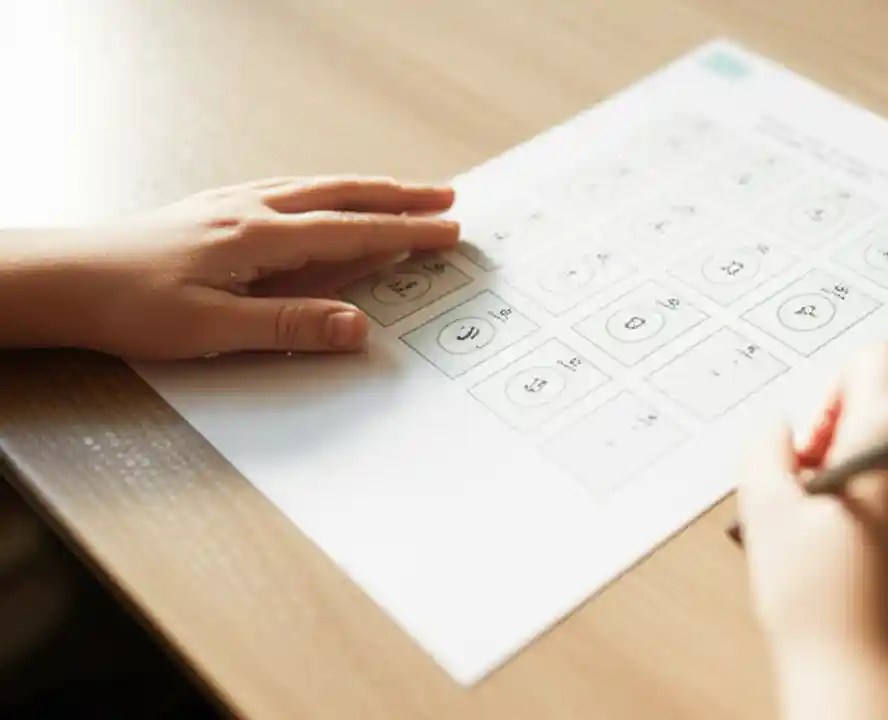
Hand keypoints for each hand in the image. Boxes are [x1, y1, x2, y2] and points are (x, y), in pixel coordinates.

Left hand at [0, 175, 458, 358]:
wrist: (65, 279)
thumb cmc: (132, 307)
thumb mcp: (214, 329)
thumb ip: (291, 325)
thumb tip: (358, 327)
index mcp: (260, 237)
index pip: (351, 232)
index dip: (405, 233)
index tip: (449, 232)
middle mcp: (252, 210)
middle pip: (342, 195)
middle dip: (399, 197)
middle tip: (446, 198)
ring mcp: (232, 204)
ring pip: (316, 186)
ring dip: (366, 189)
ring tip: (403, 192)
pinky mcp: (215, 209)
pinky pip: (288, 189)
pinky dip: (326, 189)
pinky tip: (325, 196)